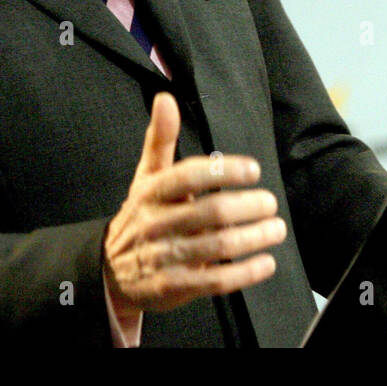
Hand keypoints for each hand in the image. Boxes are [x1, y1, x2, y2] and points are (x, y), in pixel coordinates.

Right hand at [103, 92, 285, 322]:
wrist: (110, 270)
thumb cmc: (141, 215)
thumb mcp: (146, 176)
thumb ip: (160, 138)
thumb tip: (165, 98)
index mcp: (151, 192)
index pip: (188, 176)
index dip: (223, 171)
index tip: (254, 169)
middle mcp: (156, 224)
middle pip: (210, 213)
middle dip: (247, 207)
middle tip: (270, 202)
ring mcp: (164, 257)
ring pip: (217, 247)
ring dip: (253, 238)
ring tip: (276, 228)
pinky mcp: (174, 287)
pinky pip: (214, 282)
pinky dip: (245, 273)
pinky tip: (266, 263)